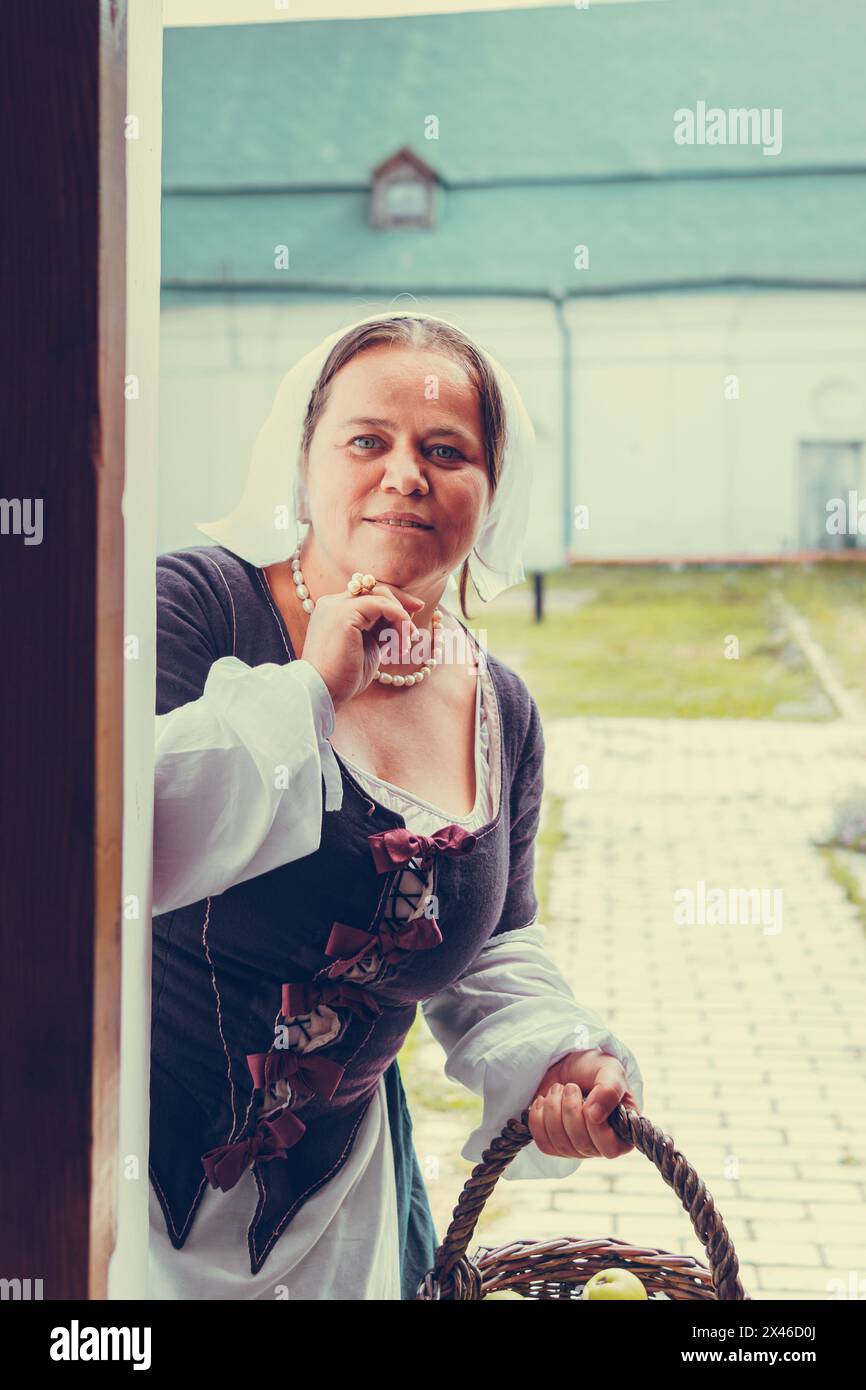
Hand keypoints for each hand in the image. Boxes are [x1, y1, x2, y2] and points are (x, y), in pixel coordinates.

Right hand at [301, 581, 424, 709]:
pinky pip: (382, 605)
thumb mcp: (368, 647)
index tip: (413, 617)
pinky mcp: (345, 614)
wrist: (323, 692)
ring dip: (402, 619)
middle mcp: (334, 603)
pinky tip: (402, 642)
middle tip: (416, 631)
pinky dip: (399, 619)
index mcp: (335, 610)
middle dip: (402, 605)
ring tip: (406, 645)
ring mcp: (337, 606)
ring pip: (382, 596)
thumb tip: (405, 617)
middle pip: (377, 590)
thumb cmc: (343, 677)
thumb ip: (381, 629)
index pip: (369, 595)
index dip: (394, 603)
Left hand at [528, 1048, 639, 1160]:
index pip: (609, 1148)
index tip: (587, 1097)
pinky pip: (543, 1143)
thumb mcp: (610, 1071)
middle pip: (581, 1145)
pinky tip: (544, 1101)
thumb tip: (595, 1116)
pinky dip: (538, 1119)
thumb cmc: (596, 1069)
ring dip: (553, 1110)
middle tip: (570, 1086)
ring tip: (558, 1090)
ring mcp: (576, 1148)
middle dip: (570, 1110)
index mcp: (621, 1134)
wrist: (569, 1065)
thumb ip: (609, 1090)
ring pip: (559, 1143)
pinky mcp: (554, 1143)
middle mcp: (600, 1147)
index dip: (593, 1124)